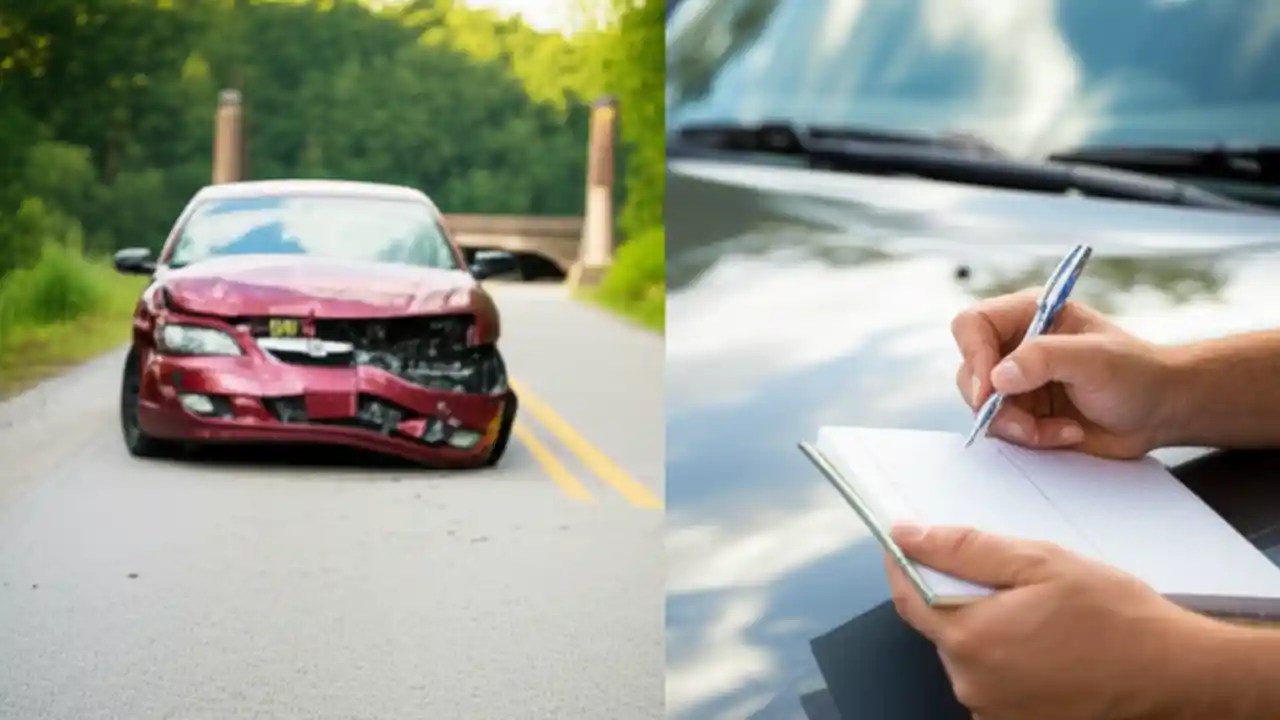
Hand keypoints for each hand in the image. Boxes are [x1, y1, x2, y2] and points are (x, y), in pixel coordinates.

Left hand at [884, 524, 1233, 719]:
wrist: (1174, 674)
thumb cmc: (1116, 618)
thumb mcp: (1040, 563)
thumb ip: (965, 548)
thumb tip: (907, 536)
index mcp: (971, 637)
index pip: (907, 596)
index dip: (903, 564)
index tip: (906, 542)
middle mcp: (971, 681)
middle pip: (940, 624)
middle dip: (959, 594)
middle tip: (1006, 576)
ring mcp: (992, 708)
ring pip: (968, 652)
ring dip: (987, 626)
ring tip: (1038, 612)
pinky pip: (992, 678)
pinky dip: (1007, 655)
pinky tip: (1045, 641)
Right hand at [952, 289, 1173, 457]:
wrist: (1160, 413)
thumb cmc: (1138, 373)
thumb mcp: (1095, 359)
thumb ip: (1044, 359)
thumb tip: (997, 377)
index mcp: (1029, 315)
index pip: (973, 325)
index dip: (974, 356)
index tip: (990, 390)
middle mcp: (1015, 346)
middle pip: (970, 372)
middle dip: (996, 405)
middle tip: (1026, 424)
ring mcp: (1017, 382)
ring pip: (983, 407)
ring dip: (1017, 427)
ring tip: (1059, 430)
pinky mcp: (1023, 413)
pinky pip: (1002, 430)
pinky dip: (1030, 439)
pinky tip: (1065, 434)